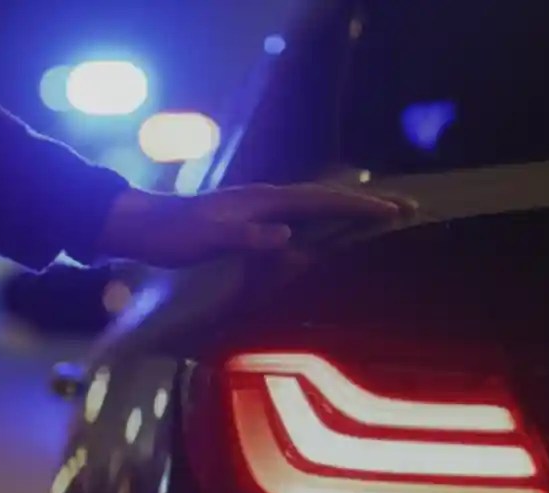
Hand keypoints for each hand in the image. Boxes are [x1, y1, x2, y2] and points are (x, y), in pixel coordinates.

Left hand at [94, 184, 413, 267]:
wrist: (142, 225)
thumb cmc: (173, 234)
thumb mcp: (206, 239)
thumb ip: (245, 238)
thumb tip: (286, 238)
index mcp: (263, 200)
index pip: (321, 201)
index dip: (359, 207)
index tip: (394, 210)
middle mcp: (267, 199)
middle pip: (326, 197)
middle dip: (367, 203)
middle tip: (407, 207)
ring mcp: (260, 208)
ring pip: (316, 207)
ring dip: (349, 212)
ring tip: (383, 217)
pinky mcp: (252, 220)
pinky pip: (300, 219)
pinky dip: (324, 223)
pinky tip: (330, 234)